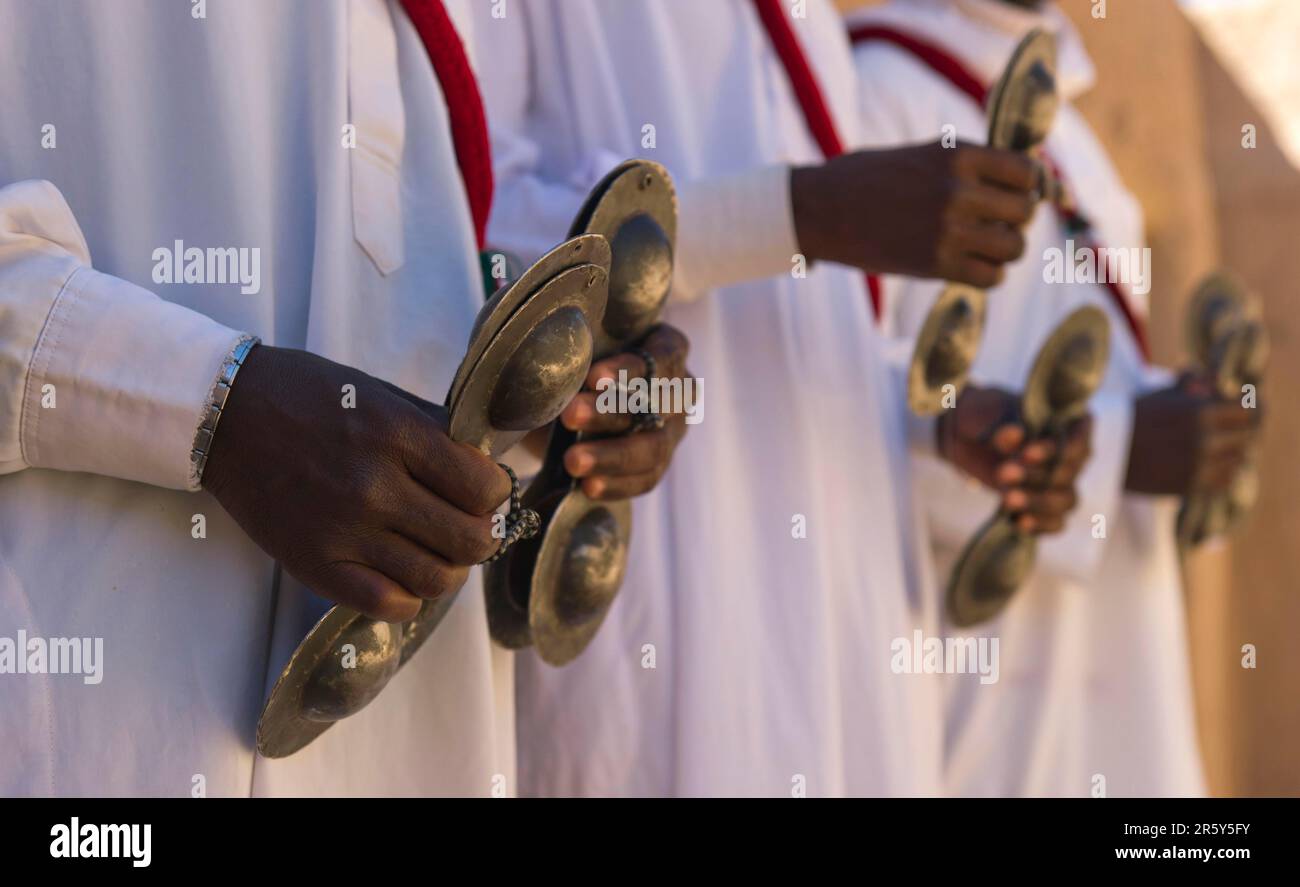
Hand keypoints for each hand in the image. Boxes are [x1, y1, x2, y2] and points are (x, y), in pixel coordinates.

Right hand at [202, 345, 511, 621]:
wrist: (224, 414)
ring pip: (435, 579)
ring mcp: (343, 531)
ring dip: (448, 568)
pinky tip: (401, 573)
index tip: (483, 490)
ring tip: (435, 551)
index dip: (495, 493)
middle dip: (481, 535)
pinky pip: (388, 604)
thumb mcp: (381, 394)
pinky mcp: (313, 565)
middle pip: (470, 540)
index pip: (484, 489)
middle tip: (465, 524)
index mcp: (397, 435)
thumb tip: (490, 460)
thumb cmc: (310, 396)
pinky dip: (407, 597)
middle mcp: (374, 486)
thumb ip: (436, 429)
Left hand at [558, 324, 691, 499]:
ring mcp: (673, 431)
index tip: (592, 378)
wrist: (571, 403)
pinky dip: (616, 484)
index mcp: (668, 349)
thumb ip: (578, 354)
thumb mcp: (581, 351)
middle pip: (655, 405)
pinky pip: (645, 479)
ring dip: (611, 455)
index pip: (662, 356)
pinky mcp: (658, 464)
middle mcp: (680, 392)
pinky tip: (589, 486)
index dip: (628, 369)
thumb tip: (555, 368)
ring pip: (652, 448)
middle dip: (610, 412)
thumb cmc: (581, 364)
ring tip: (573, 461)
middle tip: (570, 415)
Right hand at [791, 141, 1038, 287]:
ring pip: (1013, 247)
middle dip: (1016, 221)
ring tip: (985, 248)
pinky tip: (970, 267)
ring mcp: (947, 229)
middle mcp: (958, 189)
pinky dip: (987, 275)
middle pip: (1024, 212)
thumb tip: (1023, 177)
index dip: (1029, 186)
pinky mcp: (934, 263)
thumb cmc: (867, 178)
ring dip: (1004, 251)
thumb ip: (967, 164)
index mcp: (957, 154)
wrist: (820, 209)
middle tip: (997, 225)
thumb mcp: (921, 153)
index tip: (1018, 195)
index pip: (1027, 172)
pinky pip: (990, 277)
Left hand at [937, 385, 1091, 533]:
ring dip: (1038, 502)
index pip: (1078, 440)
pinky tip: (1019, 523)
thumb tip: (1013, 435)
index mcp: (1067, 422)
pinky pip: (1055, 522)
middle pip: (1070, 473)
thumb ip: (1000, 424)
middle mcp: (1070, 453)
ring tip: (1007, 499)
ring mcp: (1059, 481)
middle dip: (1037, 477)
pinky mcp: (1042, 503)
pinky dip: (1041, 525)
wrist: (963, 435)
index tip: (1026, 454)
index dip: (1056, 451)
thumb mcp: (986, 413)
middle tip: (1003, 473)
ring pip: (1065, 500)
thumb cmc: (983, 415)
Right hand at [1125, 374, 1261, 495]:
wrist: (1102, 451)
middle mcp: (1203, 439)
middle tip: (1227, 432)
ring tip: (1214, 450)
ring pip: (1237, 461)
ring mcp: (1197, 465)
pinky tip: (1207, 466)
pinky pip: (1223, 481)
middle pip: (1246, 437)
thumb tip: (1213, 378)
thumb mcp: (1161, 394)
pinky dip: (1221, 474)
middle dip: (1238, 433)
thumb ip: (1192, 384)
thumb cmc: (1131, 418)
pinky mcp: (1189, 486)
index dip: (1245, 411)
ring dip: (1230, 454)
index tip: (1239, 412)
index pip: (1247, 412)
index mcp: (1199, 411)